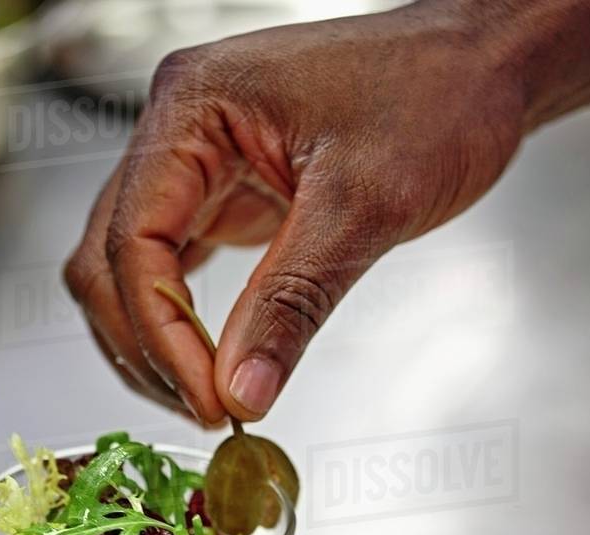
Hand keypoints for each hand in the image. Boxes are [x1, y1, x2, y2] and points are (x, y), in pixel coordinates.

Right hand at [65, 1, 533, 423]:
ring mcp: (194, 162)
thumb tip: (242, 390)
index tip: (209, 399)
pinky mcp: (219, 193)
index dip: (162, 335)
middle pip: (110, 261)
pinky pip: (168, 268)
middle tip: (209, 410)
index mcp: (195, 105)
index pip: (135, 242)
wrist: (479, 68)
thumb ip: (290, 305)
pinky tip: (209, 362)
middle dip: (149, 348)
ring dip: (155, 343)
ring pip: (127, 272)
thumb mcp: (363, 207)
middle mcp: (178, 129)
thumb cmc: (436, 94)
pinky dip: (179, 323)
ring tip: (211, 398)